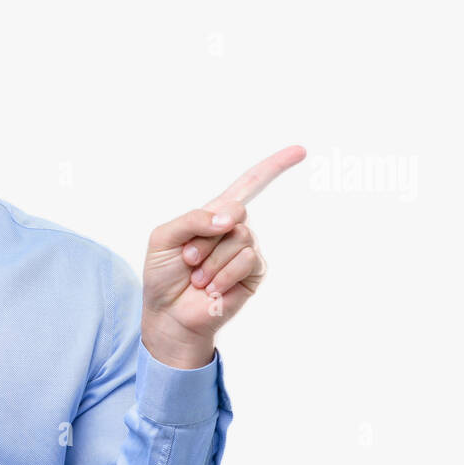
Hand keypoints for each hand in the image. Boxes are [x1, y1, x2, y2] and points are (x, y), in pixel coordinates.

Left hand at [140, 145, 305, 367]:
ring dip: (212, 260)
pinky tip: (212, 288)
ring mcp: (246, 251)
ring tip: (198, 277)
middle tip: (188, 258)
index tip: (299, 151)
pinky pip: (247, 260)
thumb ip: (192, 218)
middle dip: (205, 236)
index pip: (247, 185)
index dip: (273, 167)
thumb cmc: (163, 275)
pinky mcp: (254, 273)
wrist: (169, 314)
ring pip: (240, 238)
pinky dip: (224, 274)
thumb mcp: (163, 238)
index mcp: (213, 215)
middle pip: (235, 212)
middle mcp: (233, 230)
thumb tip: (230, 218)